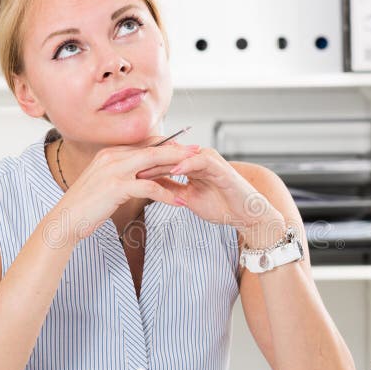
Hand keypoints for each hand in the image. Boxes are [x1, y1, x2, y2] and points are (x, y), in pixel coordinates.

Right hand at [56, 139, 199, 241]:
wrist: (65, 220)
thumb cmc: (86, 206)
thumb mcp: (105, 184)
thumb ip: (122, 176)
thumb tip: (142, 176)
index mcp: (110, 154)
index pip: (144, 144)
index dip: (166, 145)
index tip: (184, 148)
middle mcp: (112, 157)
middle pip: (152, 148)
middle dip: (177, 149)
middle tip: (198, 151)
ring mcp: (113, 170)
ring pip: (152, 163)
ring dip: (176, 166)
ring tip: (195, 171)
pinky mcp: (116, 187)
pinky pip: (148, 187)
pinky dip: (166, 193)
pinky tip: (178, 202)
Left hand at [135, 147, 285, 244]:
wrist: (246, 215)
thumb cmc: (222, 206)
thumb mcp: (188, 198)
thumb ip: (170, 189)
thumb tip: (148, 185)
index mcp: (190, 164)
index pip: (162, 159)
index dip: (142, 164)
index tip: (124, 171)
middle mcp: (198, 158)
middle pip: (168, 154)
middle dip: (146, 160)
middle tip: (127, 166)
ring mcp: (210, 161)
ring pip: (181, 156)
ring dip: (162, 161)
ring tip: (143, 168)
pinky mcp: (221, 168)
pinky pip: (201, 162)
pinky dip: (186, 165)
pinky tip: (172, 170)